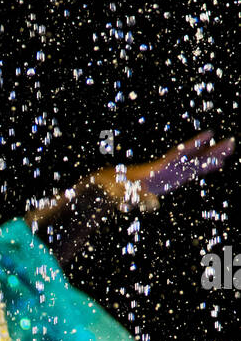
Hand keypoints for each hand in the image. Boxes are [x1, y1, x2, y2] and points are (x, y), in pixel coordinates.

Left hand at [95, 132, 233, 211]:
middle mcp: (167, 168)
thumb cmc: (118, 188)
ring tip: (230, 148)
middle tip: (231, 143)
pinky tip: (219, 164)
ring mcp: (171, 172)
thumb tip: (152, 204)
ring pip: (196, 163)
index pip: (178, 156)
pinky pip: (193, 172)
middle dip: (211, 151)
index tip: (207, 135)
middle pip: (193, 158)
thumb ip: (139, 197)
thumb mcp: (127, 194)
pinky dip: (206, 167)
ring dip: (213, 156)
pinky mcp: (172, 179)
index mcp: (158, 170)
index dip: (192, 146)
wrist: (111, 185)